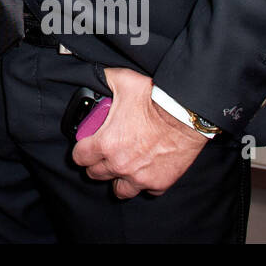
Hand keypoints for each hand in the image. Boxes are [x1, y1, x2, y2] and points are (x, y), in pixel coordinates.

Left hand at [71, 66, 207, 198]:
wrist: (185, 115)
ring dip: (118, 178)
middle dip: (97, 164)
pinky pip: (147, 190)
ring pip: (119, 190)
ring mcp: (139, 177)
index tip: (86, 146)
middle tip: (105, 153)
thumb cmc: (155, 99)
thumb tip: (97, 75)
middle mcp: (119, 164)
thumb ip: (105, 79)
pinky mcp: (159, 183)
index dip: (81, 150)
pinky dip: (145, 182)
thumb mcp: (123, 81)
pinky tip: (146, 169)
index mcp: (105, 143)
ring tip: (123, 166)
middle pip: (96, 174)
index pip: (79, 157)